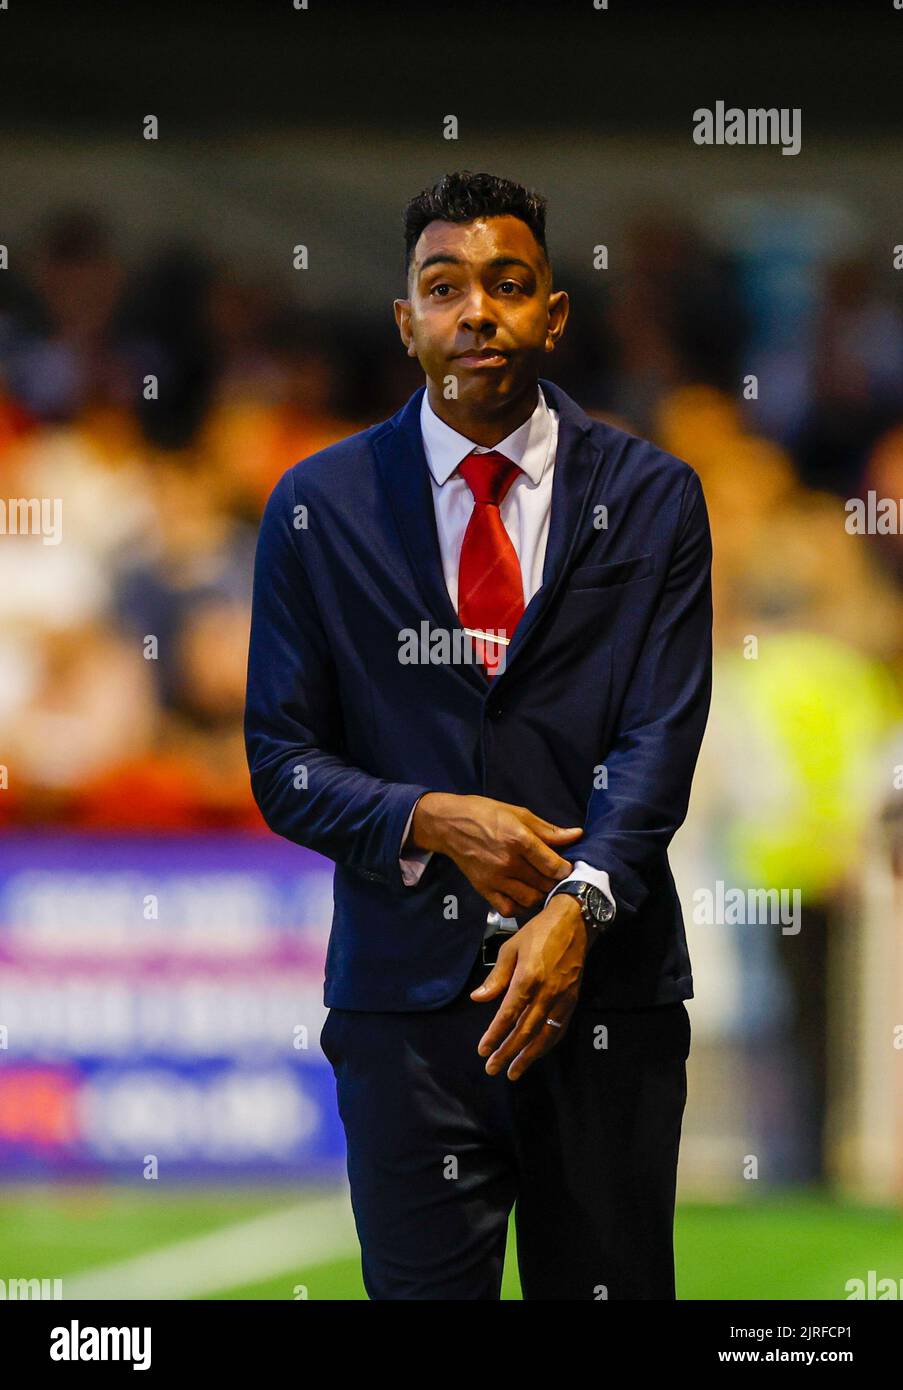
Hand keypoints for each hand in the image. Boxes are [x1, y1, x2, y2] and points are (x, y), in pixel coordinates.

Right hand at [410, 792, 582, 916]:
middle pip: (544, 884)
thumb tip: (577, 835)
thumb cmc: (485, 814)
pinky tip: (522, 895)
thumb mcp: (519, 814)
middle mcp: (508, 862)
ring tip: (539, 884)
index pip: (554, 865)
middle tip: (553, 875)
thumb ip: (548, 830)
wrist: (449, 824)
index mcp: (519, 839)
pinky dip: (520, 906)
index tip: (565, 866)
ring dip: (540, 894)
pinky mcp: (484, 889)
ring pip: (530, 899)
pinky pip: (509, 909)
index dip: (565, 869)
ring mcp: (495, 878)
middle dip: (554, 881)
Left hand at [469, 894, 591, 1080]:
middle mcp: (546, 992)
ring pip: (545, 1035)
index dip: (495, 1035)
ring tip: (514, 1072)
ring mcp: (562, 998)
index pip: (508, 1014)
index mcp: (528, 978)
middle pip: (525, 1031)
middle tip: (493, 1069)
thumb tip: (478, 999)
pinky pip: (559, 1027)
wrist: (574, 922)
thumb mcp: (510, 948)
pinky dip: (547, 1044)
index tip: (483, 1051)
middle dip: (508, 1052)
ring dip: (529, 1056)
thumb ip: (496, 977)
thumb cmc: (537, 932)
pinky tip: (537, 1053)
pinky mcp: (573, 999)